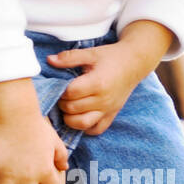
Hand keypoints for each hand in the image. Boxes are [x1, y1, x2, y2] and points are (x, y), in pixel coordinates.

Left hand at [47, 22, 172, 134]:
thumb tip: (49, 60)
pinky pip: (96, 129)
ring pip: (82, 123)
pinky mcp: (111, 115)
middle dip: (63, 103)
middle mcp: (103, 99)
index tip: (61, 85)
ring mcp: (108, 110)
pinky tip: (80, 117)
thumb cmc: (111, 57)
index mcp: (97, 82)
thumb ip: (69, 58)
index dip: (61, 90)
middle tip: (63, 95)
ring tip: (69, 107)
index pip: (71, 93)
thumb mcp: (90, 53)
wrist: (134, 63)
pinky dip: (85, 127)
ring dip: (70, 118)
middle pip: (73, 109)